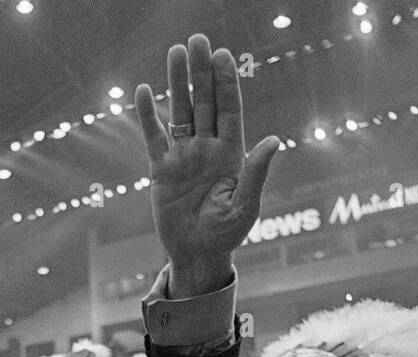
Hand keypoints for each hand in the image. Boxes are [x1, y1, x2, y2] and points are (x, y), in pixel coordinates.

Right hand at [135, 34, 279, 296]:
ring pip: (180, 111)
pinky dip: (148, 115)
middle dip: (201, 71)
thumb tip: (273, 140)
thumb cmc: (227, 234)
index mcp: (231, 153)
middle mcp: (207, 148)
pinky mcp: (161, 169)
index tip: (223, 56)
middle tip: (198, 40)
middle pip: (204, 102)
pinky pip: (154, 136)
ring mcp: (183, 156)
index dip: (226, 83)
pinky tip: (144, 91)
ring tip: (175, 52)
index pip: (228, 110)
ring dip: (177, 82)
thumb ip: (256, 173)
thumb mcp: (246, 207)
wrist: (197, 254)